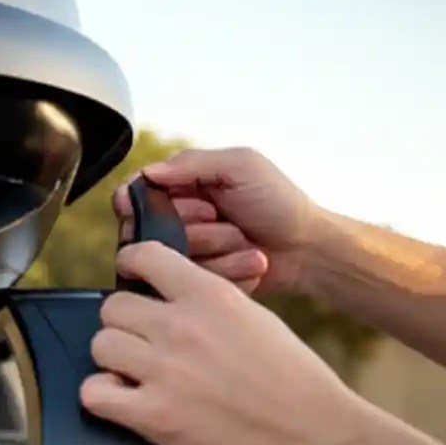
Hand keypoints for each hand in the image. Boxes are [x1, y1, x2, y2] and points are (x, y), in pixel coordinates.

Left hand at [80, 241, 382, 444]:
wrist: (317, 441)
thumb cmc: (297, 385)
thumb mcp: (257, 320)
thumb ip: (212, 303)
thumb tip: (175, 296)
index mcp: (210, 297)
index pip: (144, 257)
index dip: (131, 267)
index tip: (131, 278)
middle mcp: (181, 327)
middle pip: (113, 307)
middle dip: (125, 325)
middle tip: (143, 342)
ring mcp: (164, 371)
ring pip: (100, 346)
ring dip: (114, 361)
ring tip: (137, 374)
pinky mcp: (154, 416)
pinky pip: (93, 394)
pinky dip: (103, 398)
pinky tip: (125, 401)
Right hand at [113, 147, 322, 293]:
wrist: (308, 248)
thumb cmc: (279, 202)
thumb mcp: (240, 166)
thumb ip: (192, 164)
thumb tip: (148, 172)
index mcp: (183, 186)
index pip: (137, 194)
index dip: (140, 203)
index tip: (160, 208)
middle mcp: (179, 219)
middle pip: (149, 229)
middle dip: (191, 224)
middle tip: (220, 217)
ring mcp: (189, 251)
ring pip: (172, 258)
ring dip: (214, 247)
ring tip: (242, 240)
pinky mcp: (200, 279)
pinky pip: (193, 280)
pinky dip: (226, 268)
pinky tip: (248, 261)